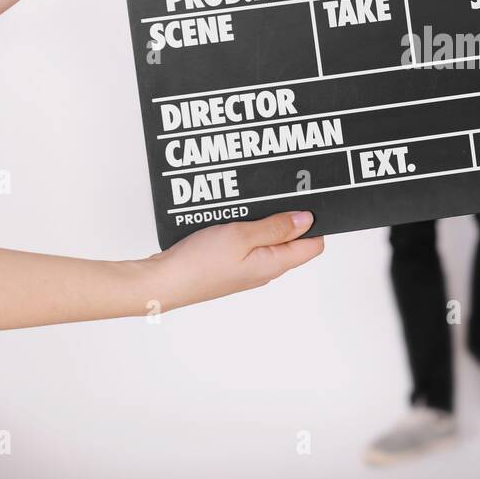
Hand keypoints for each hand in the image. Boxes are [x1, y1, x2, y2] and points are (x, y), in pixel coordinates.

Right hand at [148, 211, 322, 311]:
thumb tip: (306, 220)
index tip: (305, 201)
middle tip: (276, 195)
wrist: (164, 282)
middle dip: (288, 216)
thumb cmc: (199, 264)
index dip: (315, 222)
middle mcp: (265, 269)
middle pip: (291, 240)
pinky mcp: (231, 264)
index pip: (312, 245)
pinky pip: (247, 243)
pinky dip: (246, 227)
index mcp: (274, 264)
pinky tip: (233, 215)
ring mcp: (247, 268)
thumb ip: (275, 228)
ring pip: (267, 239)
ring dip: (263, 220)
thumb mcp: (242, 236)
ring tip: (250, 204)